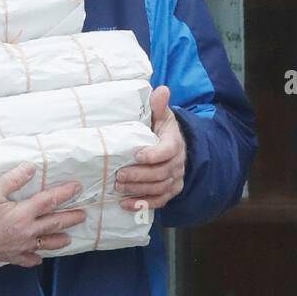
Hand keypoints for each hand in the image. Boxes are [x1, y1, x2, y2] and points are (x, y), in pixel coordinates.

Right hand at [0, 162, 84, 267]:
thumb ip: (13, 179)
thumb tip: (31, 167)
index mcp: (23, 213)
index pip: (49, 201)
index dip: (65, 193)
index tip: (77, 187)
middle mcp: (27, 231)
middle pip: (54, 223)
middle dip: (70, 218)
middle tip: (83, 214)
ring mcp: (21, 246)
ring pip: (45, 244)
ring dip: (59, 240)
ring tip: (69, 238)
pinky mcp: (11, 256)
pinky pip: (27, 259)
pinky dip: (35, 258)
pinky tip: (39, 258)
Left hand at [116, 85, 186, 210]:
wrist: (176, 147)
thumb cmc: (163, 130)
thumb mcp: (163, 116)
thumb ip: (159, 106)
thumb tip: (161, 90)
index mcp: (175, 143)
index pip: (168, 151)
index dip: (154, 155)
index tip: (137, 155)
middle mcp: (177, 164)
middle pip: (160, 173)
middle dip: (139, 175)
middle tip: (119, 174)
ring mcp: (174, 180)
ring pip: (158, 189)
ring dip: (138, 189)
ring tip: (118, 186)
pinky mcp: (169, 192)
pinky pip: (158, 202)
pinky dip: (142, 205)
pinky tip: (125, 204)